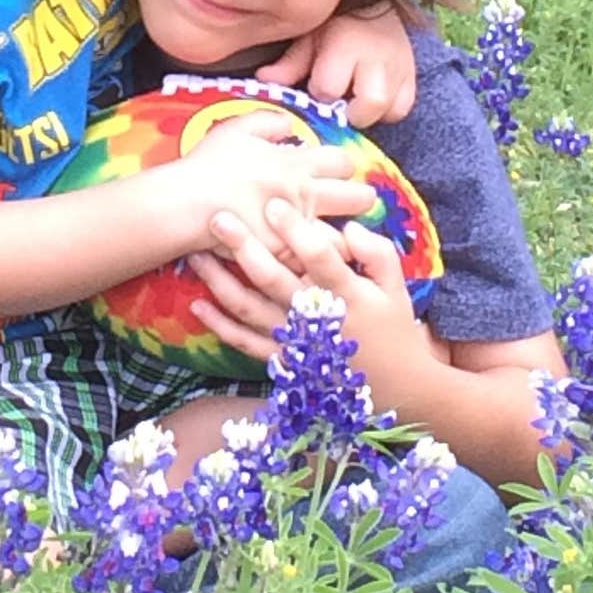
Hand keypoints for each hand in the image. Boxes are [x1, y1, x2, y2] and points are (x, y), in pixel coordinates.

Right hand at [173, 112, 375, 248]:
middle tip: (352, 205)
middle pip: (359, 199)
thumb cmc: (209, 166)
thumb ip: (267, 121)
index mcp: (298, 164)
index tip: (336, 173)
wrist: (187, 204)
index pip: (343, 163)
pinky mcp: (284, 257)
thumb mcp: (236, 129)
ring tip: (336, 242)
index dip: (344, 167)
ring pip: (344, 239)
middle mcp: (306, 195)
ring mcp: (298, 229)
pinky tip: (312, 266)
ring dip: (344, 240)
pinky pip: (313, 266)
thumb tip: (289, 123)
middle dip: (361, 200)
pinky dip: (315, 267)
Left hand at [187, 201, 437, 414]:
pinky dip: (220, 326)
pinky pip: (245, 344)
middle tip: (219, 218)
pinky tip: (198, 304)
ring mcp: (296, 342)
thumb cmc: (393, 328)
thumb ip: (376, 253)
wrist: (396, 389)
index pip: (320, 258)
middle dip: (245, 247)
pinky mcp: (283, 361)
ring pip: (251, 309)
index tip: (274, 203)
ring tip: (195, 254)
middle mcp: (318, 319)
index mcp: (349, 296)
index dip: (297, 231)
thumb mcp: (397, 287)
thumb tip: (348, 227)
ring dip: (220, 281)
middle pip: (275, 280)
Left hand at [255, 2, 416, 125]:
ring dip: (371, 114)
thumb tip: (263, 81)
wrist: (373, 1)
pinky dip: (389, 110)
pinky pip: (405, 107)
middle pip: (371, 103)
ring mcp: (400, 67)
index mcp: (346, 45)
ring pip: (391, 109)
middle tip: (340, 103)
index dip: (320, 90)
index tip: (317, 83)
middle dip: (351, 112)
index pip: (329, 87)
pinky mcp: (412, 74)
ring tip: (355, 101)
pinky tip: (371, 99)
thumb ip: (289, 63)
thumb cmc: (334, 22)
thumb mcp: (308, 37)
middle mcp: (377, 57)